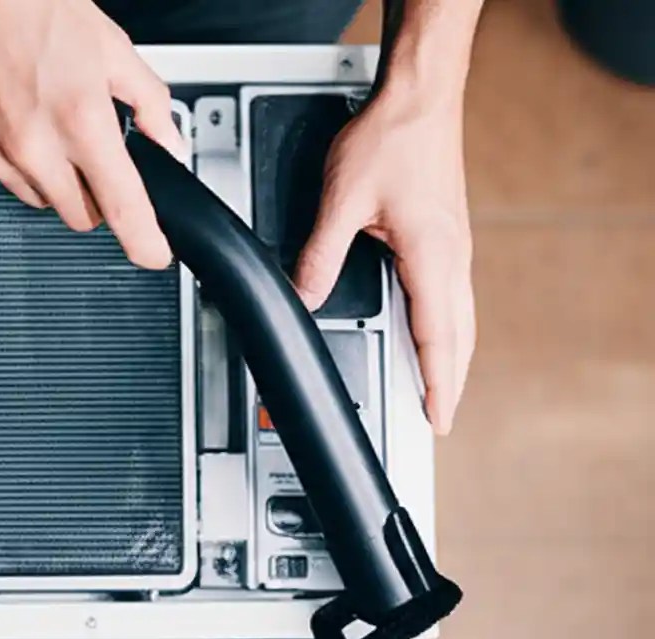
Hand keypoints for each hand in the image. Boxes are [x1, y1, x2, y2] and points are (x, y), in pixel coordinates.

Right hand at [0, 0, 184, 268]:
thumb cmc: (25, 1)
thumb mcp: (109, 44)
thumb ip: (148, 102)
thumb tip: (168, 139)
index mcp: (80, 119)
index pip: (123, 207)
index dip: (144, 242)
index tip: (153, 254)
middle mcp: (33, 145)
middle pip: (78, 215)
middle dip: (93, 197)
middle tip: (92, 156)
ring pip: (35, 197)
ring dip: (49, 176)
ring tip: (44, 118)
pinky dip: (6, 156)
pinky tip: (8, 113)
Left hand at [293, 88, 474, 435]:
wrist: (419, 98)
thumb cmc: (390, 139)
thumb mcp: (342, 200)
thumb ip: (320, 255)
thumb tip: (301, 295)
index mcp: (432, 255)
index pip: (438, 336)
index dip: (436, 382)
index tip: (437, 418)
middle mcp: (451, 256)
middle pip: (458, 335)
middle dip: (448, 380)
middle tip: (439, 417)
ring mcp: (454, 245)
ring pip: (460, 315)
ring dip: (451, 354)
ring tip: (438, 384)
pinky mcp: (447, 233)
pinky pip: (452, 293)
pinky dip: (447, 323)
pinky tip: (432, 326)